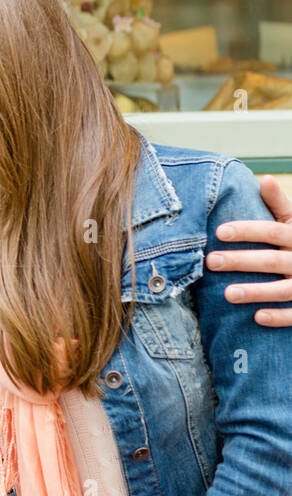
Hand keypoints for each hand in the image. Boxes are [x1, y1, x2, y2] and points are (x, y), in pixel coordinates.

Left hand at [210, 175, 291, 325]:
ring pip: (283, 289)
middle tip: (211, 261)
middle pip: (271, 260)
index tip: (219, 231)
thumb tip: (264, 178)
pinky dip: (279, 316)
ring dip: (256, 291)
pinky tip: (256, 317)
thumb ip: (279, 203)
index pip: (272, 231)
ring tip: (227, 294)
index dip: (247, 230)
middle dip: (242, 261)